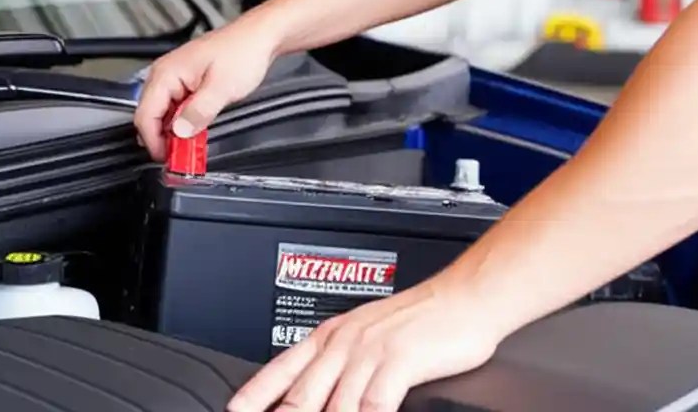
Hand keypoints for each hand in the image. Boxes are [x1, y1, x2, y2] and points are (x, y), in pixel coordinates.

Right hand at [134, 20, 280, 159]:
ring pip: (163, 114)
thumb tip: (179, 133)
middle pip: (150, 116)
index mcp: (166, 73)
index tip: (168, 159)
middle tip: (181, 157)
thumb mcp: (222, 88)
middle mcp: (165, 74)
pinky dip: (182, 122)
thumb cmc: (242, 52)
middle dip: (163, 139)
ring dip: (174, 132)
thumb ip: (198, 113)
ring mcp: (174, 77)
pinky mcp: (185, 82)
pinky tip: (195, 130)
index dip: (154, 141)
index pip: (145, 115)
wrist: (259, 37)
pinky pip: (175, 108)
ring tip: (190, 146)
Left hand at [228, 282, 504, 411]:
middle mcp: (342, 345)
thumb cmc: (421, 321)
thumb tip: (321, 393)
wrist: (463, 297)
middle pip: (299, 396)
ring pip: (333, 406)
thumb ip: (342, 365)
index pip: (279, 371)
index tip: (234, 411)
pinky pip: (374, 404)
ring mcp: (368, 353)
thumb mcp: (369, 337)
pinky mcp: (398, 361)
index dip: (254, 395)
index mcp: (329, 337)